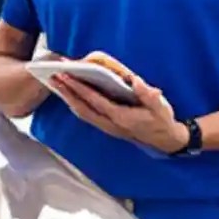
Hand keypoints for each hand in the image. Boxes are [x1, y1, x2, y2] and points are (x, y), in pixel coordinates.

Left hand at [50, 72, 188, 153]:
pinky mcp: (108, 127)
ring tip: (56, 84)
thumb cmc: (163, 121)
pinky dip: (76, 105)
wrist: (166, 141)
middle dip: (67, 93)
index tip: (67, 77)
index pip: (95, 101)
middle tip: (53, 78)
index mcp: (121, 117)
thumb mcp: (161, 106)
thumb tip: (135, 81)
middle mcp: (111, 124)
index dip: (80, 89)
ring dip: (68, 99)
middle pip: (82, 109)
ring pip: (82, 114)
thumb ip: (148, 94)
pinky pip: (87, 116)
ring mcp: (108, 127)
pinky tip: (70, 96)